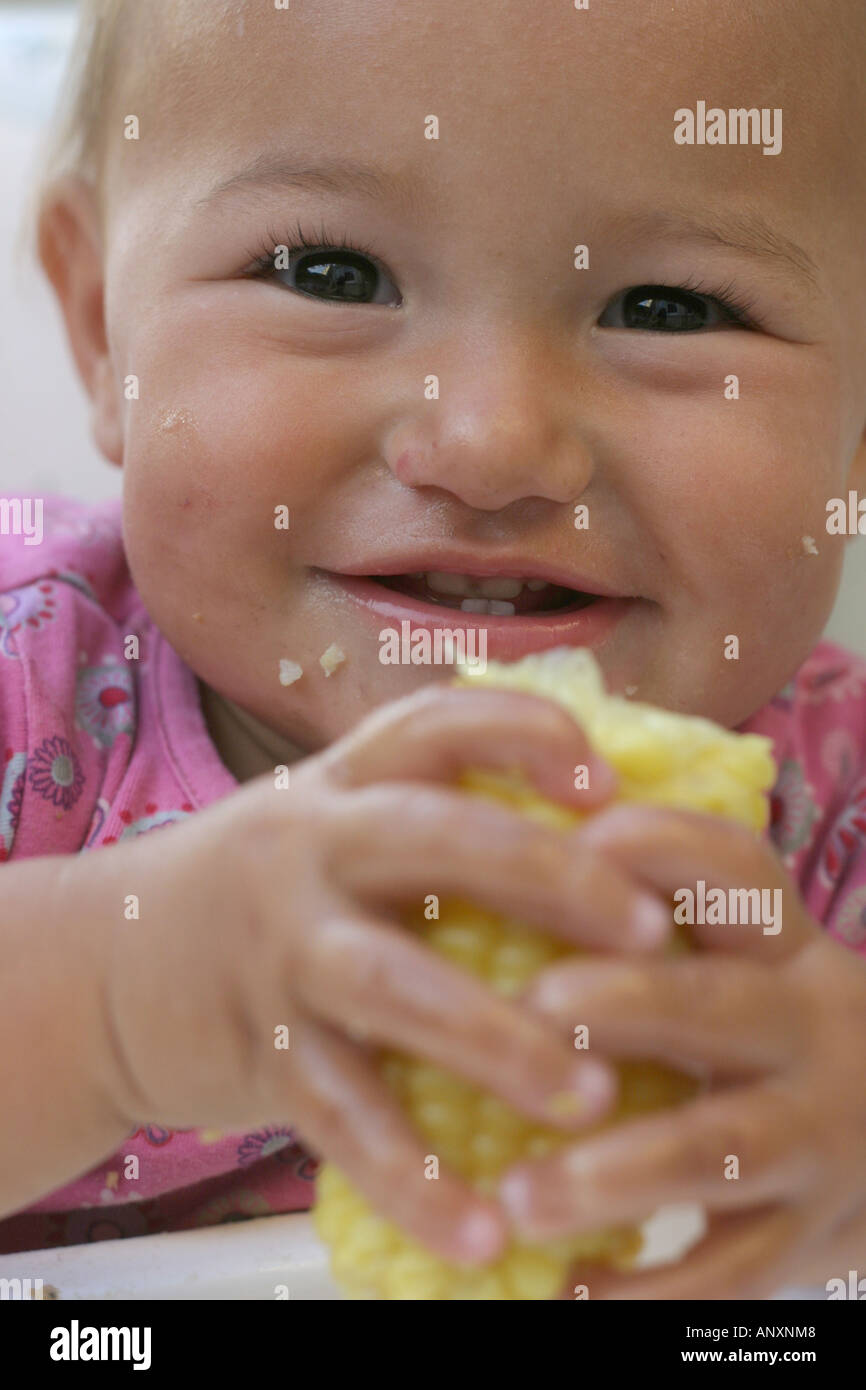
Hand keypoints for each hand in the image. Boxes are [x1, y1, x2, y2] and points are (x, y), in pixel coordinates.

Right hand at [101, 683, 673, 1265]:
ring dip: (499, 1038)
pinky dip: (414, 1178)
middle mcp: (306, 849)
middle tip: (653, 932)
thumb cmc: (267, 898)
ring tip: (595, 1095)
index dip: (526, 735)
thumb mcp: (330, 828)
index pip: (435, 723)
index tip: (609, 783)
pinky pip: (343, 1119)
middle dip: (550, 875)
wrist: (107, 968)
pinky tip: (482, 1231)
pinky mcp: (260, 1050)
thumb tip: (599, 831)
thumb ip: (431, 821)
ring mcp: (280, 949)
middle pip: (434, 836)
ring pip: (392, 984)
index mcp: (341, 786)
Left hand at [493, 804, 865, 1297]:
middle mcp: (805, 1027)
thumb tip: (531, 852)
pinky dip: (648, 1294)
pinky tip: (567, 1290)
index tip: (581, 841)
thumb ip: (664, 910)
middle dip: (626, 1006)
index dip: (662, 848)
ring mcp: (811, 1137)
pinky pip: (730, 1274)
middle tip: (534, 1009)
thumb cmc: (773, 1032)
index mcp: (781, 946)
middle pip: (717, 1005)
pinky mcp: (803, 1235)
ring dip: (617, 1170)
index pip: (735, 872)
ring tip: (522, 1193)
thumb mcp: (750, 957)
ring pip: (717, 1147)